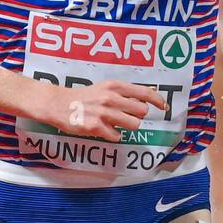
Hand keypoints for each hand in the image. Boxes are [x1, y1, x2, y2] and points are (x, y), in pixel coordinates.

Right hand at [35, 80, 166, 140]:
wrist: (58, 104)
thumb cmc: (84, 96)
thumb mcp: (104, 87)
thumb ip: (124, 92)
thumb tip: (148, 96)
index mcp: (114, 86)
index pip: (145, 93)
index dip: (158, 101)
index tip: (164, 107)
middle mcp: (111, 98)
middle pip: (142, 111)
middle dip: (138, 115)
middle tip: (126, 115)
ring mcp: (104, 113)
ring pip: (133, 125)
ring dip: (127, 126)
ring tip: (114, 122)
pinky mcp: (96, 127)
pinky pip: (118, 136)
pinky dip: (114, 135)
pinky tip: (104, 129)